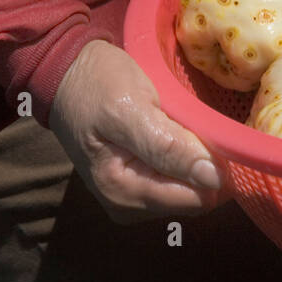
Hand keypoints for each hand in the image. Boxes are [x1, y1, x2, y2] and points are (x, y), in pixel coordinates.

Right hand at [50, 39, 220, 223]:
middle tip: (194, 124)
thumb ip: (169, 147)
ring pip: (190, 190)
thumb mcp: (132, 108)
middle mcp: (127, 207)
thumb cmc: (97, 84)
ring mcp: (131, 199)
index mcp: (124, 193)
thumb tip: (213, 179)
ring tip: (180, 126)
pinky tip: (175, 135)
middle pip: (195, 198)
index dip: (215, 168)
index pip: (197, 199)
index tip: (214, 133)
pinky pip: (177, 181)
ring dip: (195, 160)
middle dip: (204, 165)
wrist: (67, 73)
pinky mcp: (137, 186)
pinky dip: (184, 159)